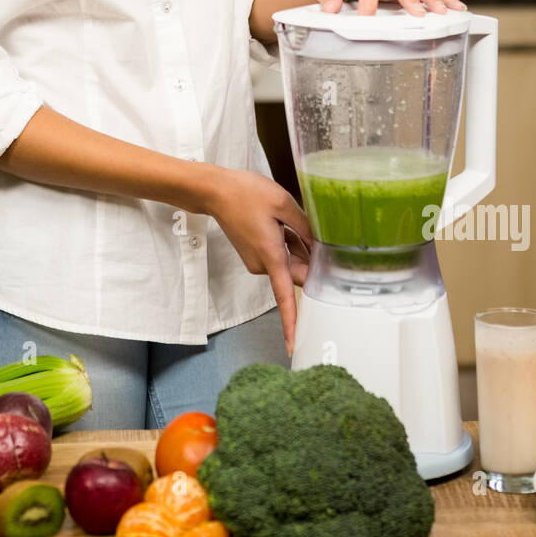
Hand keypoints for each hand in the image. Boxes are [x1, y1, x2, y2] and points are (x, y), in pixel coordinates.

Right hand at [205, 168, 314, 357]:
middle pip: (296, 273)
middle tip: (307, 227)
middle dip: (308, 257)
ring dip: (296, 246)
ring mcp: (256, 261)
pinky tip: (281, 223)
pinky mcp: (254, 255)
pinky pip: (279, 256)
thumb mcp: (282, 204)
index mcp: (271, 256)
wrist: (215, 191)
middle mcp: (262, 264)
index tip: (293, 345)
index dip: (291, 322)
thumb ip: (304, 227)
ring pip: (289, 262)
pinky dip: (286, 244)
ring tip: (286, 218)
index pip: (285, 296)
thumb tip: (320, 246)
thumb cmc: (246, 194)